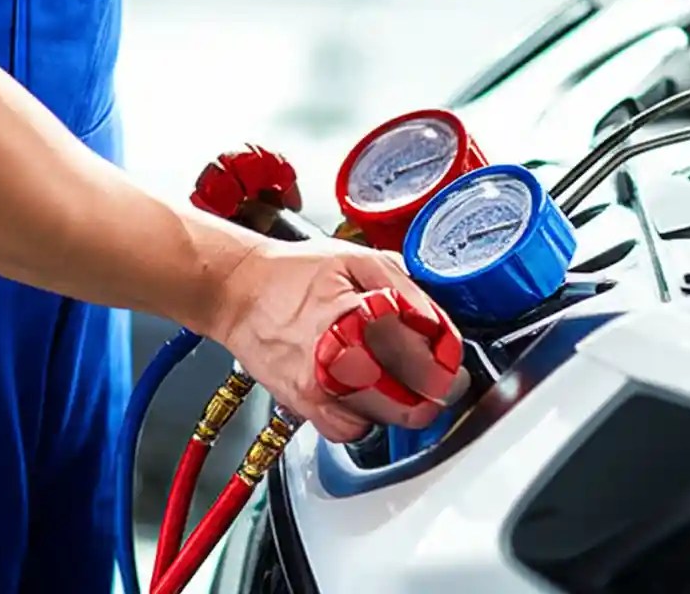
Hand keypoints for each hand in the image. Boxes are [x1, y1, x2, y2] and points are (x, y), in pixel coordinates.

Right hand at [209, 238, 461, 442]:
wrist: (237, 292)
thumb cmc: (292, 274)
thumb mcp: (357, 258)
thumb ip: (405, 287)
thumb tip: (436, 321)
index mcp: (358, 318)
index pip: (422, 359)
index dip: (447, 367)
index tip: (452, 366)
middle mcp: (338, 360)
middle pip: (408, 401)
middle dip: (431, 394)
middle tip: (437, 382)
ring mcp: (320, 388)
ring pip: (383, 420)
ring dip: (400, 406)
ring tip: (398, 381)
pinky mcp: (303, 405)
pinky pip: (349, 430)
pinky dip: (364, 417)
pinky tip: (364, 393)